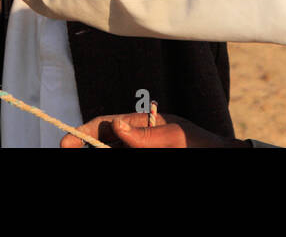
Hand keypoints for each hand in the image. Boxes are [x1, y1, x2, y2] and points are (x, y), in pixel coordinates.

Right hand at [61, 111, 248, 147]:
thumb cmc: (198, 144)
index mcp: (138, 126)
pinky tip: (98, 155)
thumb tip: (116, 125)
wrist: (218, 157)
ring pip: (111, 153)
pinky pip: (122, 157)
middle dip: (83, 146)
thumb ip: (144, 134)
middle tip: (67, 149)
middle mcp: (134, 141)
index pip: (104, 126)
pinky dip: (111, 157)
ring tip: (80, 151)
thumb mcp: (173, 136)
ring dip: (96, 153)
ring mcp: (136, 153)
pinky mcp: (141, 161)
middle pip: (101, 144)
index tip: (67, 140)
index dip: (83, 132)